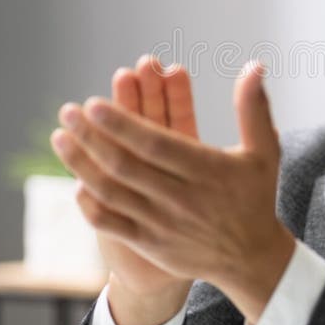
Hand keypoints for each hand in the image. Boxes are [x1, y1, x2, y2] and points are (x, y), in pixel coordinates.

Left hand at [56, 61, 294, 324]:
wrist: (251, 259)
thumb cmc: (256, 195)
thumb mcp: (264, 151)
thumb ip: (254, 108)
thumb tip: (254, 66)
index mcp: (206, 171)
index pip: (155, 144)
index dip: (122, 124)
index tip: (94, 103)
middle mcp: (181, 198)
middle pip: (126, 165)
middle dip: (92, 136)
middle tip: (67, 111)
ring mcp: (162, 224)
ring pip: (112, 193)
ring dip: (82, 164)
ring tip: (60, 138)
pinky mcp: (151, 244)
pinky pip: (112, 224)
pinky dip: (91, 205)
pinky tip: (76, 182)